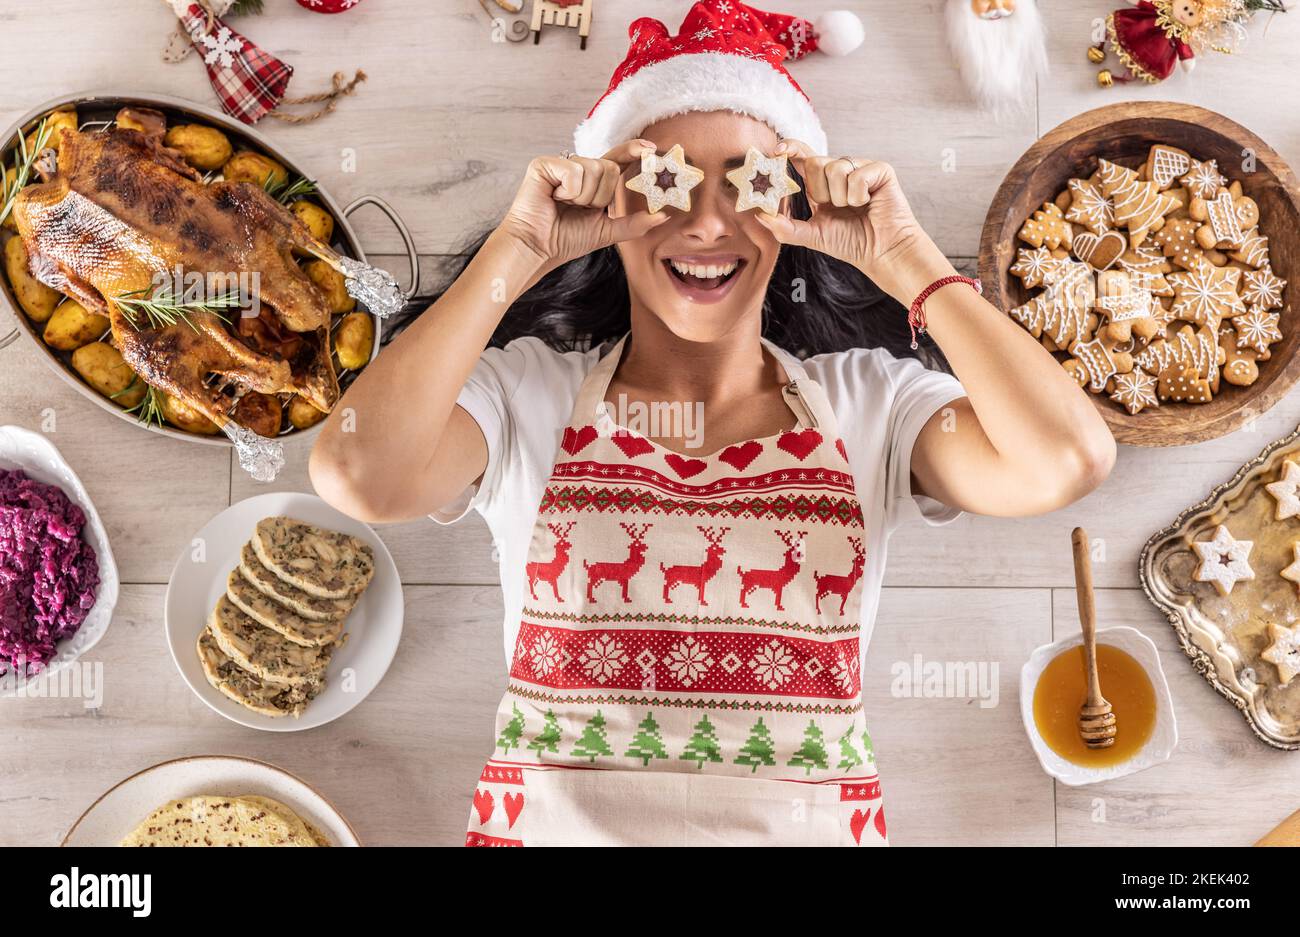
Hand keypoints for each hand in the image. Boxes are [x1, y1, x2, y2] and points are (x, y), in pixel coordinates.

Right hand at [495, 139, 667, 274]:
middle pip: (610, 168)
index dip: (634, 151)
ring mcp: (561, 164)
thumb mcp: (607, 231)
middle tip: (579, 209)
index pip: (618, 160)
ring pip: (594, 170)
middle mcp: (578, 168)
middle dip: (600, 196)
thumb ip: (634, 224)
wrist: (538, 248)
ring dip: (583, 197)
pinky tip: (553, 197)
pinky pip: (574, 171)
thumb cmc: (566, 239)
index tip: (651, 150)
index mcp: (593, 182)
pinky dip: (568, 191)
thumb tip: (663, 216)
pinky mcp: (544, 164)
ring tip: (563, 205)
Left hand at [755, 140, 953, 302]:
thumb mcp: (813, 235)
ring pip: (835, 167)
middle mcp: (840, 172)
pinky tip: (869, 203)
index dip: (791, 149)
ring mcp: (860, 168)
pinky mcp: (880, 170)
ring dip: (841, 197)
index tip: (777, 151)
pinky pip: (856, 174)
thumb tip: (760, 215)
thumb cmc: (851, 243)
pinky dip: (859, 195)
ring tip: (855, 208)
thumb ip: (785, 227)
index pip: (803, 159)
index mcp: (822, 185)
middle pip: (814, 162)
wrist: (882, 251)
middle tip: (835, 207)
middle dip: (819, 190)